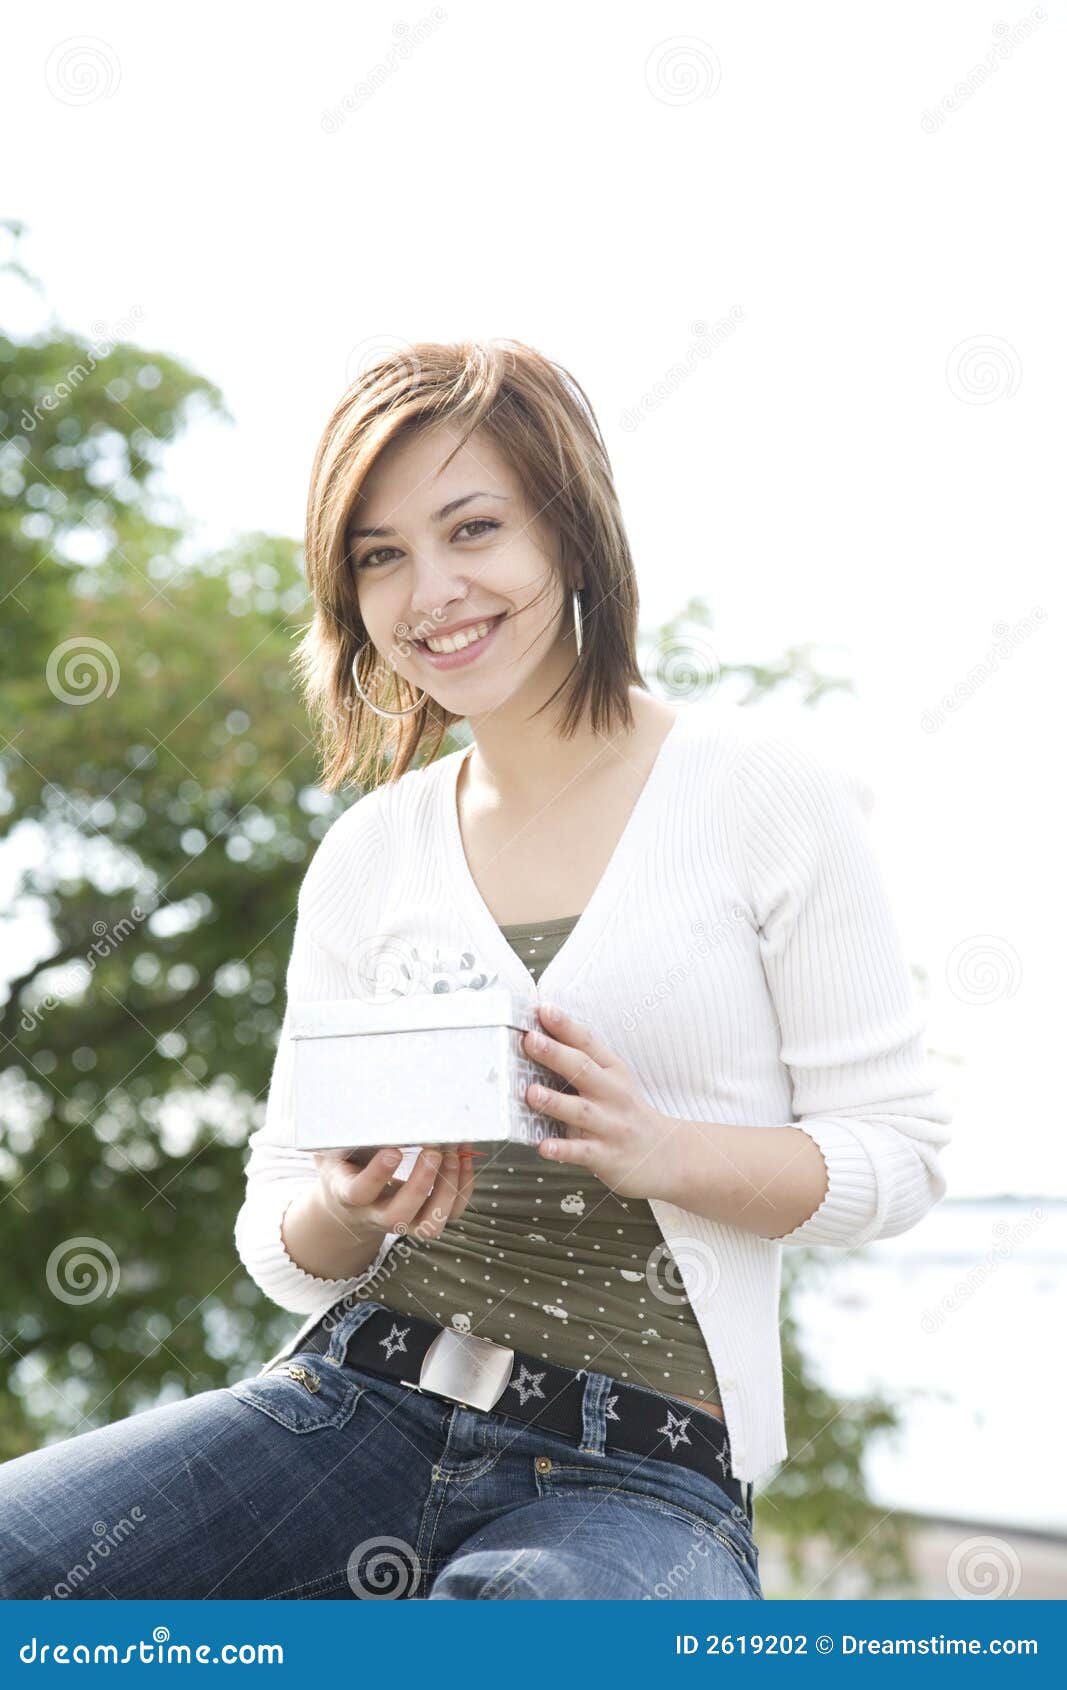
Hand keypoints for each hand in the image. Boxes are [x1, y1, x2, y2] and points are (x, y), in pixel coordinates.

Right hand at [313, 1143, 477, 1244]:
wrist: (351, 1202)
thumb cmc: (346, 1166)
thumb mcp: (337, 1149)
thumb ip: (345, 1135)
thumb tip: (361, 1107)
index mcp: (349, 1194)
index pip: (359, 1192)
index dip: (377, 1174)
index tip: (393, 1151)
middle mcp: (376, 1214)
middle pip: (398, 1215)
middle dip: (420, 1183)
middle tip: (432, 1152)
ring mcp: (403, 1221)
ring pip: (429, 1224)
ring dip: (447, 1189)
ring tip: (452, 1156)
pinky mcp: (425, 1219)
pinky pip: (450, 1214)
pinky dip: (462, 1188)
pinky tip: (463, 1160)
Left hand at [522, 1003, 684, 1200]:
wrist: (667, 1155)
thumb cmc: (626, 1112)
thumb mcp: (613, 1081)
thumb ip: (581, 1063)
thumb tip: (537, 1040)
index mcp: (612, 1071)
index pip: (587, 1043)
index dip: (565, 1025)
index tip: (543, 1009)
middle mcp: (612, 1094)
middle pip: (583, 1070)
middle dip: (556, 1054)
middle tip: (530, 1040)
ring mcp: (611, 1126)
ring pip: (581, 1111)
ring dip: (555, 1101)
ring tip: (531, 1093)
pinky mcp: (608, 1156)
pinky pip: (583, 1152)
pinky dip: (564, 1149)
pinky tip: (544, 1147)